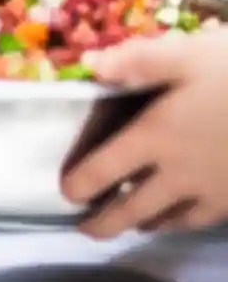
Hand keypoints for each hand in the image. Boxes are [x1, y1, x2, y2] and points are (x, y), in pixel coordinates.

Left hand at [64, 29, 227, 238]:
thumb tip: (90, 65)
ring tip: (134, 223)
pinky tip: (186, 213)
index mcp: (155, 138)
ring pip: (170, 221)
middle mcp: (179, 174)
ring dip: (145, 223)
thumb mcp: (191, 53)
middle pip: (131, 210)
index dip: (79, 186)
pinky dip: (186, 221)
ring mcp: (216, 191)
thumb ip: (139, 60)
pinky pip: (207, 219)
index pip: (102, 171)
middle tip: (87, 228)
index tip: (67, 193)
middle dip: (104, 224)